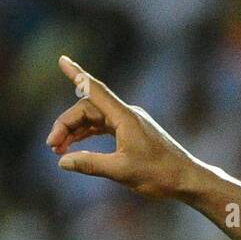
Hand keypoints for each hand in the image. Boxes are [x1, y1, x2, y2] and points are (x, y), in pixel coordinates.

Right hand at [46, 55, 196, 198]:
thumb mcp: (121, 171)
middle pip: (88, 108)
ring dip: (76, 131)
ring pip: (95, 119)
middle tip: (52, 147)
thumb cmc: (159, 175)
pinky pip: (105, 128)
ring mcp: (131, 123)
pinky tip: (77, 147)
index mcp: (124, 116)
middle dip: (67, 124)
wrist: (187, 179)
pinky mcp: (134, 133)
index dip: (76, 74)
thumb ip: (90, 164)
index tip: (61, 60)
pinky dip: (89, 135)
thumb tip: (62, 162)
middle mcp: (127, 114)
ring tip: (59, 150)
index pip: (94, 89)